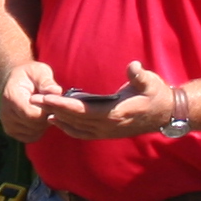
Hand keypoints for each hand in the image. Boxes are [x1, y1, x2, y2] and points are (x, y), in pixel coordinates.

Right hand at [0, 60, 63, 143]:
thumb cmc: (29, 75)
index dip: (47, 109)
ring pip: (35, 132)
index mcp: (11, 97)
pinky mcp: (11, 131)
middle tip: (49, 104)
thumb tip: (57, 92)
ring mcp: (7, 124)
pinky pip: (31, 137)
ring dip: (43, 123)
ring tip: (43, 109)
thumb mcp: (39, 71)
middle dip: (47, 116)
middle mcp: (6, 114)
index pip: (33, 114)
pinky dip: (38, 129)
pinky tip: (38, 118)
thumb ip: (47, 82)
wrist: (14, 81)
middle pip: (35, 124)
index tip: (52, 100)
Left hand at [44, 59, 185, 140]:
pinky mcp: (108, 133)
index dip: (63, 105)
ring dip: (59, 120)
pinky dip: (69, 128)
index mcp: (114, 114)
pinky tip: (59, 121)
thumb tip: (133, 66)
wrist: (166, 114)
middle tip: (33, 101)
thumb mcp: (151, 82)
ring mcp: (107, 132)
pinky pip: (83, 133)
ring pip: (77, 129)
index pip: (82, 111)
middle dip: (53, 110)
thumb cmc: (157, 95)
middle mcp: (108, 126)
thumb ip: (139, 76)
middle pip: (74, 120)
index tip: (46, 99)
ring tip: (42, 110)